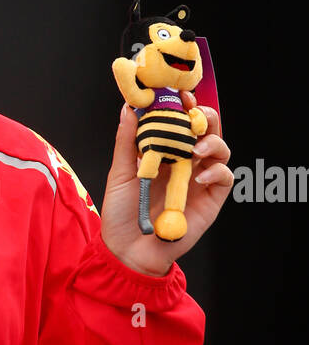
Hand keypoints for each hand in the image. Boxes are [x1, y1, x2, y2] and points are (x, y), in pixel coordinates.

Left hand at [99, 92, 233, 274]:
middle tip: (193, 114)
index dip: (183, 106)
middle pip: (206, 130)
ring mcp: (199, 180)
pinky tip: (200, 177)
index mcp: (164, 152)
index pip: (180, 122)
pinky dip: (217, 172)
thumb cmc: (122, 214)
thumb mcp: (120, 174)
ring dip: (212, 142)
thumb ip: (126, 142)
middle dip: (204, 116)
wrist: (127, 250)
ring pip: (220, 149)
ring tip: (195, 148)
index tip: (179, 95)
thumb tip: (127, 108)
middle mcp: (184, 163)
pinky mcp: (210, 200)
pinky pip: (224, 178)